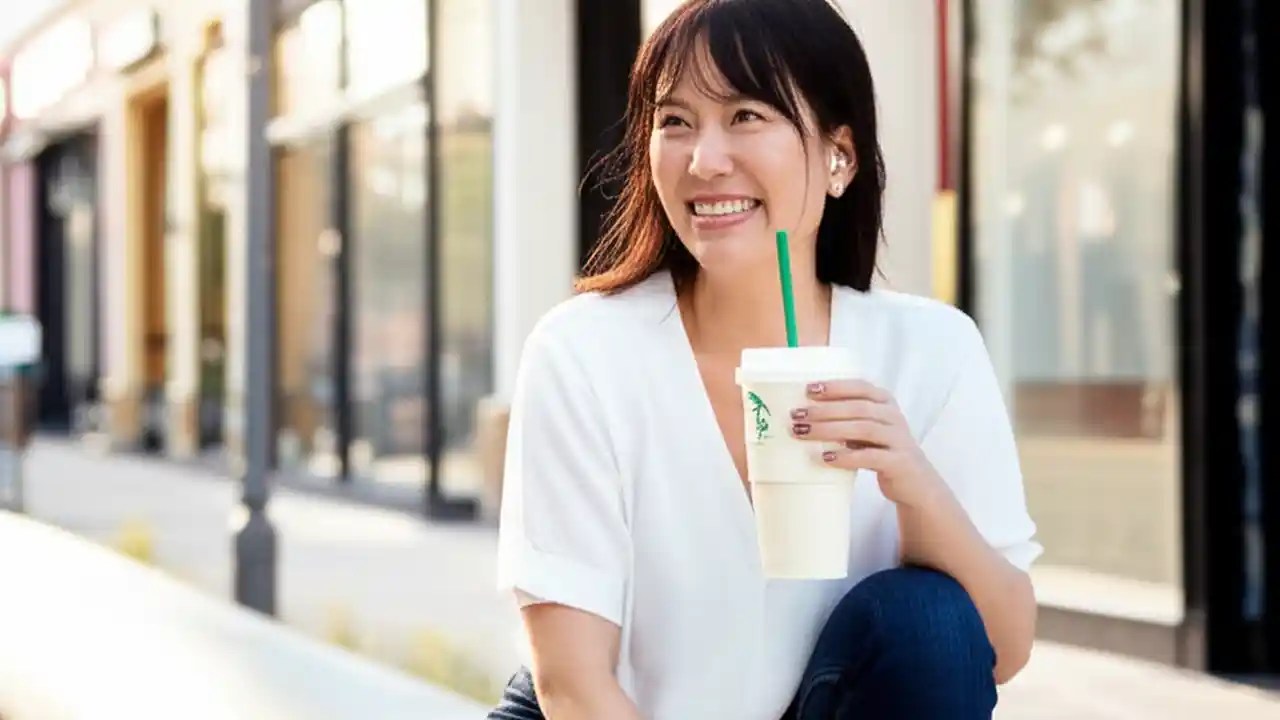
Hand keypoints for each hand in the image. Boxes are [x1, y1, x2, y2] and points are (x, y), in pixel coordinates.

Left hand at [789, 380, 944, 509]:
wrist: (915, 482)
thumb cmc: (882, 451)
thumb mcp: (868, 430)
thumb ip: (847, 419)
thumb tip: (803, 416)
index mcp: (885, 403)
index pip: (860, 387)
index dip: (835, 387)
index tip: (808, 389)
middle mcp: (893, 417)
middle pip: (857, 408)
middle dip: (824, 410)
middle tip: (797, 415)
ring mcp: (898, 439)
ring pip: (862, 429)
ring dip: (829, 430)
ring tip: (804, 433)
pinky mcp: (898, 462)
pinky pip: (870, 457)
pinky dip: (846, 456)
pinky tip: (826, 458)